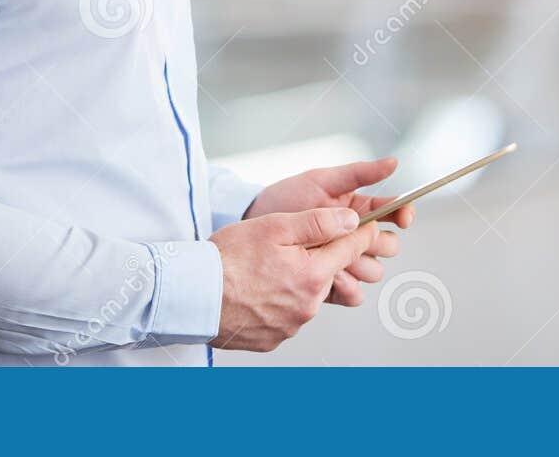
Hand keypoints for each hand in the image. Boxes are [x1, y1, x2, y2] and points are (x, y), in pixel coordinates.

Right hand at [208, 207, 383, 351]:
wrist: (192, 296)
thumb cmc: (227, 260)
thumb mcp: (274, 227)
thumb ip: (317, 222)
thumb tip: (350, 221)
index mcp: (313, 276)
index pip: (351, 250)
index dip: (360, 233)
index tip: (366, 225)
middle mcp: (307, 306)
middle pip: (326, 274)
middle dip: (317, 259)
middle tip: (286, 245)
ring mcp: (290, 326)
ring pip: (305, 296)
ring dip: (294, 281)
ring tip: (262, 270)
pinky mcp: (272, 339)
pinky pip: (285, 315)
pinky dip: (276, 302)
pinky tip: (256, 291)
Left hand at [242, 157, 414, 306]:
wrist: (254, 226)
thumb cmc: (286, 197)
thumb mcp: (322, 180)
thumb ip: (359, 173)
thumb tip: (393, 163)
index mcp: (359, 208)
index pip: (395, 212)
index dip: (403, 214)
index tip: (404, 217)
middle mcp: (355, 235)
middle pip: (388, 245)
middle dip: (376, 242)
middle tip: (353, 235)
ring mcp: (344, 260)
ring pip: (373, 271)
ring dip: (359, 265)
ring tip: (332, 255)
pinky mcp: (331, 282)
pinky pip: (354, 293)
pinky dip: (346, 286)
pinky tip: (329, 275)